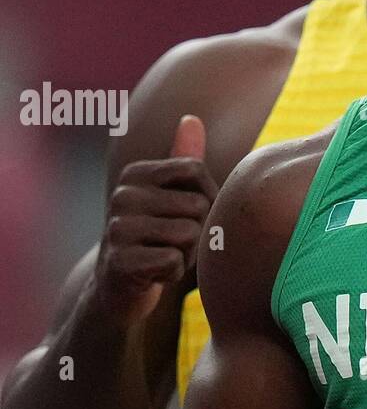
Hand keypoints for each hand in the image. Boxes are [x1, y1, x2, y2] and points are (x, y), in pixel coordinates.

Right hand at [95, 115, 217, 324]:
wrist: (118, 289)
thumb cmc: (155, 240)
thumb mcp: (170, 198)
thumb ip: (183, 161)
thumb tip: (191, 118)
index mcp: (136, 174)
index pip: (196, 170)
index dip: (207, 198)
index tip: (188, 216)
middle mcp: (123, 195)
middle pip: (198, 205)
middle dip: (198, 233)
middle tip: (173, 244)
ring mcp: (118, 227)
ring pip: (189, 235)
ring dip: (187, 255)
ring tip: (164, 257)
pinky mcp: (119, 260)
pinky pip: (174, 262)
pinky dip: (172, 274)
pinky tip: (154, 274)